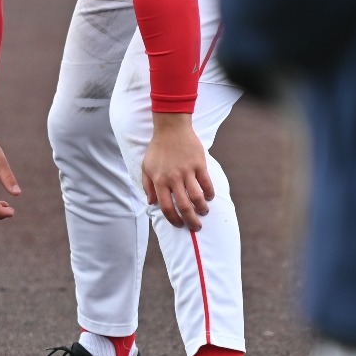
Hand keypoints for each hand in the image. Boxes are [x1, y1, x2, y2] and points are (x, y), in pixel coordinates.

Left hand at [142, 113, 213, 230]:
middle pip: (184, 206)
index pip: (166, 207)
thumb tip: (152, 203)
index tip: (179, 224)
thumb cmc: (157, 149)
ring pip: (197, 197)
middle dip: (191, 220)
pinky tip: (209, 197)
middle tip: (196, 227)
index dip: (173, 219)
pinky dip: (209, 193)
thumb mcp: (146, 167)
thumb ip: (148, 186)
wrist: (171, 128)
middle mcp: (173, 178)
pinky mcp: (199, 164)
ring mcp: (187, 171)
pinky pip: (206, 183)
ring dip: (202, 208)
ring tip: (204, 212)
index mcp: (159, 180)